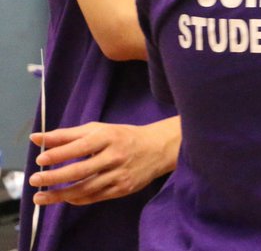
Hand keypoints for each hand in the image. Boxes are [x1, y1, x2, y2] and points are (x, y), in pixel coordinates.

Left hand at [28, 117, 179, 205]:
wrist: (158, 148)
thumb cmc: (123, 137)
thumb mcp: (99, 130)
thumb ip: (67, 135)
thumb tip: (36, 138)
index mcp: (108, 137)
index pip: (80, 146)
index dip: (59, 154)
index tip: (40, 159)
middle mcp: (115, 156)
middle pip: (80, 170)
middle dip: (55, 177)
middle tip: (35, 180)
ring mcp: (119, 174)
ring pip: (86, 188)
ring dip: (60, 194)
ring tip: (40, 197)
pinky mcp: (122, 189)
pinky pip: (95, 197)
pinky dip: (77, 199)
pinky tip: (65, 198)